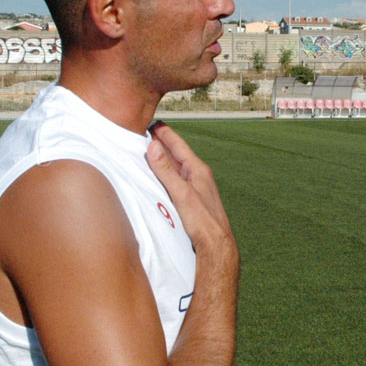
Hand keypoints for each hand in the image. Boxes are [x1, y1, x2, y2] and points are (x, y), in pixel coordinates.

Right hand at [147, 122, 234, 254]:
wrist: (216, 243)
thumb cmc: (202, 219)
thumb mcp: (181, 192)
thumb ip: (166, 171)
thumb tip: (154, 146)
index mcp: (198, 170)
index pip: (179, 146)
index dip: (166, 134)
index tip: (154, 123)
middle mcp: (198, 176)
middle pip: (177, 155)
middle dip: (163, 144)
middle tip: (149, 132)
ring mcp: (196, 187)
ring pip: (177, 168)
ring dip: (164, 159)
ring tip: (151, 150)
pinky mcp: (192, 199)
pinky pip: (177, 180)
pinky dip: (166, 174)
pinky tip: (161, 177)